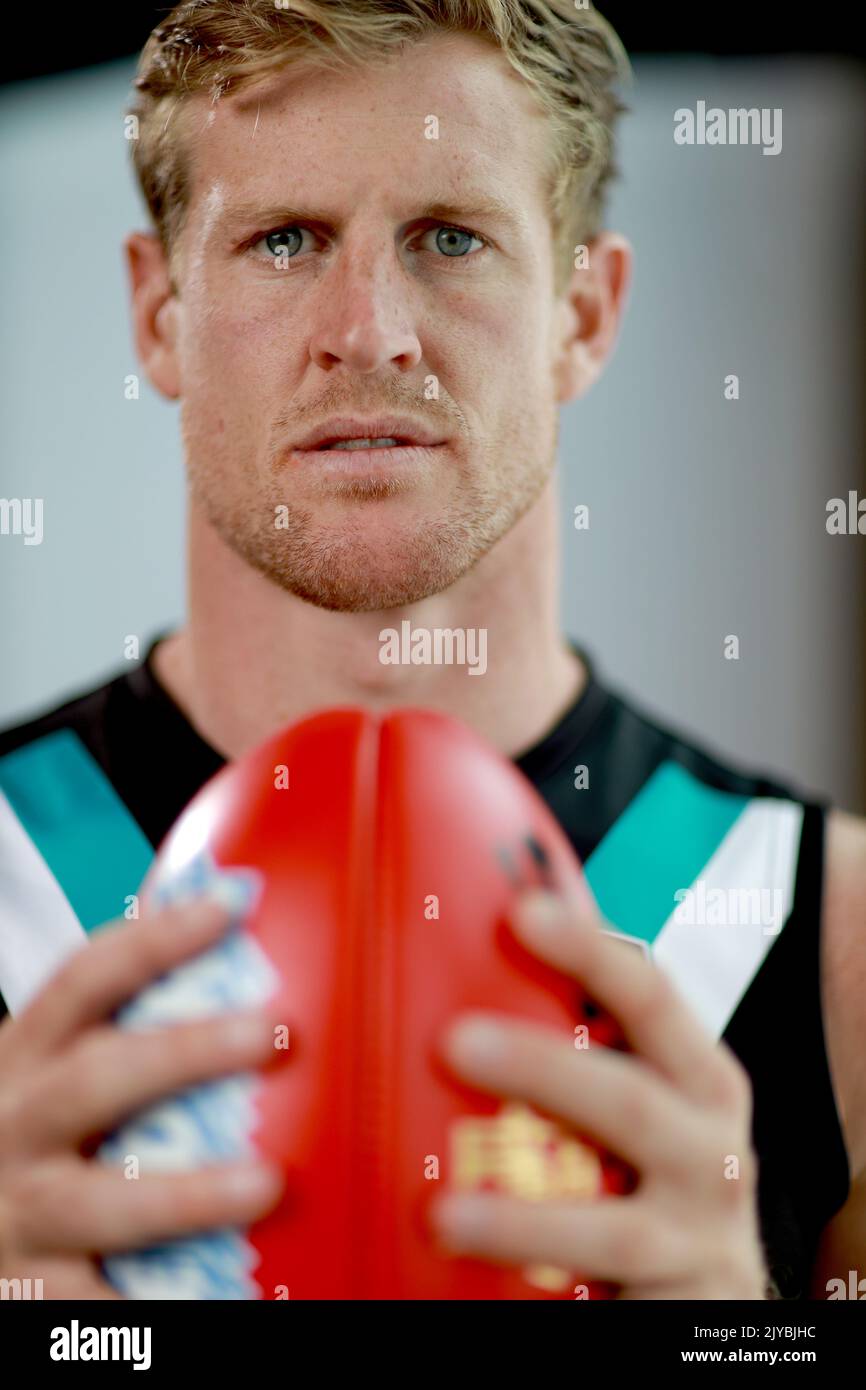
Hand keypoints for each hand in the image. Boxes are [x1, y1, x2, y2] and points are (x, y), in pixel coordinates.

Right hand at [0, 898, 284, 1298]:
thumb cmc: (29, 1134)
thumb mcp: (46, 1065)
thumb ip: (119, 1014)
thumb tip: (226, 910)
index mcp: (25, 1056)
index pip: (84, 979)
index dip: (154, 937)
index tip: (228, 905)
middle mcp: (15, 1126)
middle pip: (97, 1081)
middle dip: (184, 1053)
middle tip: (271, 1035)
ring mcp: (20, 1214)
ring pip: (101, 1205)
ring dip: (186, 1194)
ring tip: (264, 1184)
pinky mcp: (31, 1294)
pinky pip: (98, 1307)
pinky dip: (158, 1313)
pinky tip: (224, 1303)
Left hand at [430, 889, 768, 1298]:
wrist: (707, 1298)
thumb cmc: (653, 1178)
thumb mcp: (638, 1100)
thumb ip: (583, 1040)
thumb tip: (480, 942)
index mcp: (699, 1078)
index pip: (652, 996)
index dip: (591, 952)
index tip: (523, 911)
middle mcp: (716, 1151)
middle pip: (629, 1103)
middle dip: (542, 1070)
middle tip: (454, 1042)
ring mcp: (702, 1238)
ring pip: (615, 1226)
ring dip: (522, 1218)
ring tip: (441, 1211)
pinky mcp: (681, 1308)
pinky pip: (604, 1296)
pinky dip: (540, 1284)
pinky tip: (469, 1267)